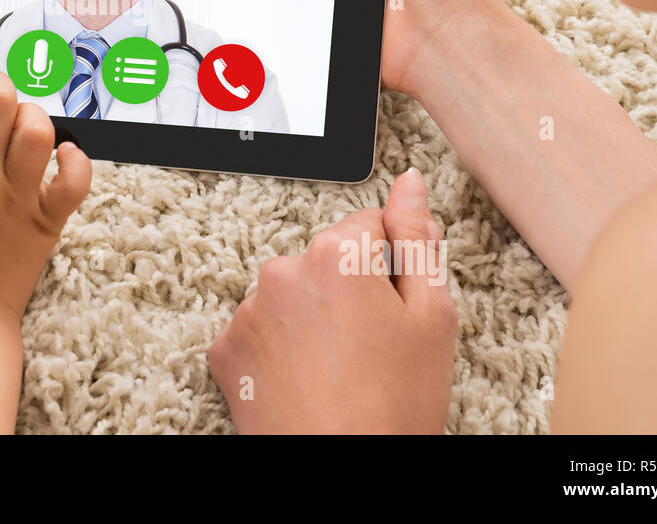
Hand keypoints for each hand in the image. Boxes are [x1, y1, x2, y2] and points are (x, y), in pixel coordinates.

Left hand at [208, 168, 456, 433]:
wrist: (341, 473)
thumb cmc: (393, 405)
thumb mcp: (432, 318)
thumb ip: (418, 240)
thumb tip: (410, 183)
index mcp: (336, 254)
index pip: (370, 226)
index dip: (391, 269)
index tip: (395, 312)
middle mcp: (282, 270)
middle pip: (325, 261)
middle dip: (348, 292)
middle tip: (372, 350)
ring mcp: (247, 311)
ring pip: (291, 296)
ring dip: (311, 320)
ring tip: (338, 373)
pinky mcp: (225, 349)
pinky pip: (259, 331)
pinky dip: (278, 350)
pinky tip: (305, 382)